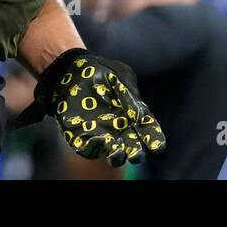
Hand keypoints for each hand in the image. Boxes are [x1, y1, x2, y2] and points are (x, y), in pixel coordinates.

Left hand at [15, 48, 165, 166]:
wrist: (69, 69)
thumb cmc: (100, 70)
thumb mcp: (118, 75)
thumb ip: (129, 94)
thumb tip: (139, 116)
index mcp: (132, 114)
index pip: (148, 130)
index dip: (154, 139)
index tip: (157, 146)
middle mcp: (119, 128)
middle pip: (132, 147)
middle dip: (136, 153)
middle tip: (136, 155)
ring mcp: (101, 134)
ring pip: (112, 153)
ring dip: (116, 156)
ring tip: (118, 153)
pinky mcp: (81, 137)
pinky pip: (88, 148)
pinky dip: (93, 148)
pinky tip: (97, 140)